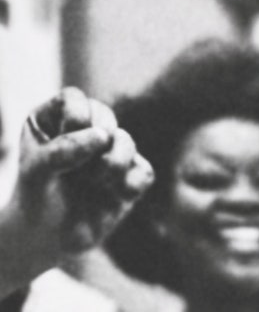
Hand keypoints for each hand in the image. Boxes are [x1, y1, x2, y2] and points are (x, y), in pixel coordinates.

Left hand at [3, 88, 152, 271]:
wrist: (45, 238)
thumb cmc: (36, 197)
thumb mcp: (36, 171)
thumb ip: (61, 150)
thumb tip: (104, 137)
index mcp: (56, 119)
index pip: (74, 99)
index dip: (74, 117)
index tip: (61, 143)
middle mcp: (87, 131)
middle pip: (104, 117)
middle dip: (94, 143)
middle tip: (76, 168)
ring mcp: (111, 153)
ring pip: (126, 143)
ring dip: (110, 164)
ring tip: (93, 182)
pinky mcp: (130, 177)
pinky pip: (143, 173)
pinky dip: (129, 185)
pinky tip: (114, 195)